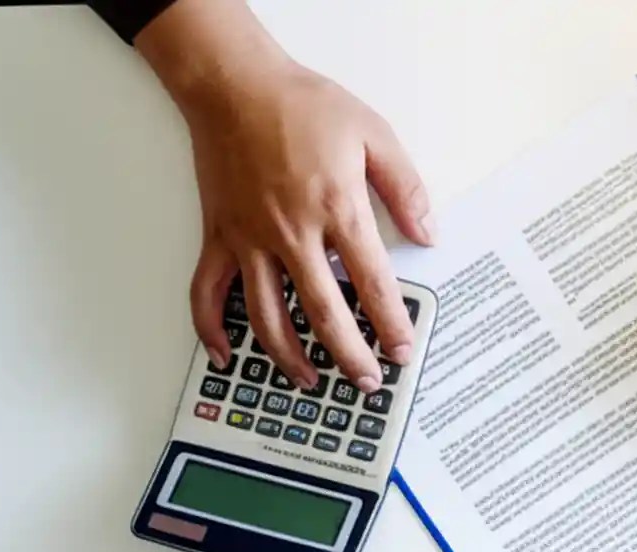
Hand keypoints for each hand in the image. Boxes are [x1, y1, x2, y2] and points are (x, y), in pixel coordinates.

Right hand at [136, 0, 433, 392]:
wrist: (234, 84)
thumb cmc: (303, 104)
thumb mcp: (374, 134)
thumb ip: (406, 189)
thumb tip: (428, 234)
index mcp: (336, 209)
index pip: (372, 283)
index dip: (390, 324)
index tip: (401, 351)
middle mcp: (292, 233)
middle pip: (323, 313)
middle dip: (348, 356)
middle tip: (366, 382)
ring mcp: (249, 239)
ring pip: (266, 316)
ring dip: (289, 357)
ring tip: (310, 381)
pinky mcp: (217, 236)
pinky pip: (208, 293)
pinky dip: (212, 329)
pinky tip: (227, 354)